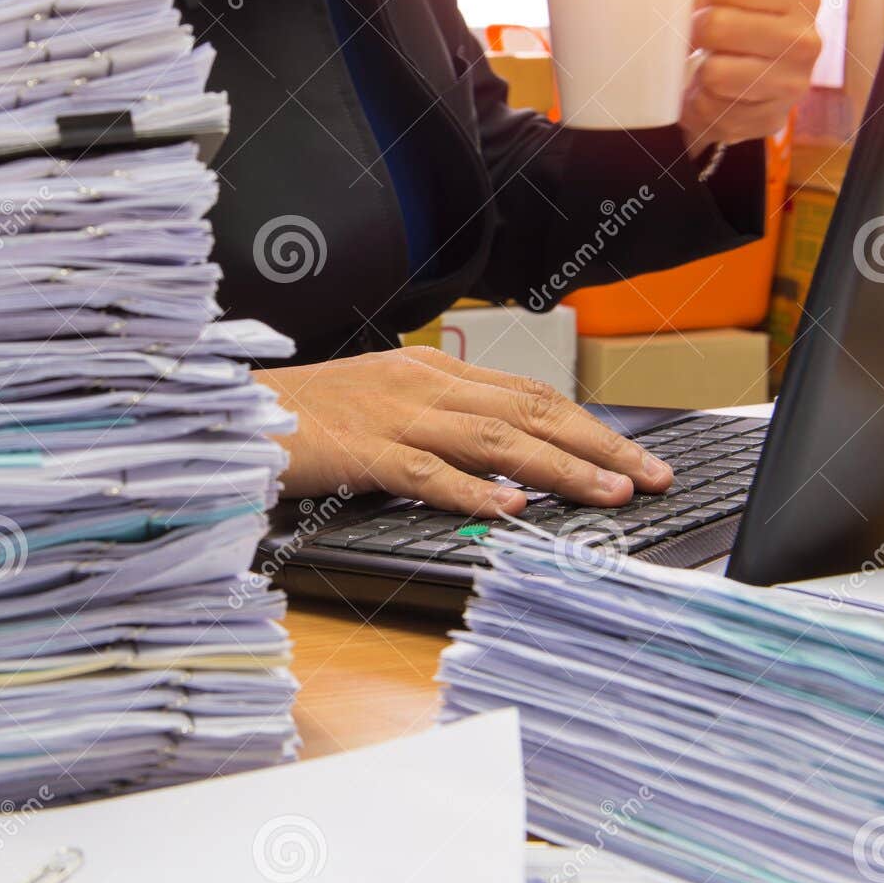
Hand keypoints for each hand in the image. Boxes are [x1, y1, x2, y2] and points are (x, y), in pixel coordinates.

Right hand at [255, 347, 673, 516]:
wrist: (232, 410)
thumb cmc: (300, 416)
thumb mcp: (378, 405)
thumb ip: (435, 424)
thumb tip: (500, 464)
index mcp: (428, 372)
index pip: (529, 394)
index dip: (590, 425)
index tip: (635, 454)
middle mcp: (420, 384)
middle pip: (530, 411)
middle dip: (599, 445)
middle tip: (652, 476)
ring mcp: (392, 415)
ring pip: (495, 440)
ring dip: (559, 468)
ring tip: (609, 493)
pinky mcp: (361, 450)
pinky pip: (427, 472)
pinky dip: (474, 492)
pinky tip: (512, 510)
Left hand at [680, 0, 821, 154]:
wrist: (738, 89)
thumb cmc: (734, 28)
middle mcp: (807, 40)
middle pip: (718, 26)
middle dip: (695, 31)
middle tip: (696, 36)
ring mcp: (793, 84)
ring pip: (715, 71)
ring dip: (699, 69)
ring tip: (708, 64)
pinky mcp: (770, 120)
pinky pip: (712, 109)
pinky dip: (701, 103)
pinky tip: (714, 94)